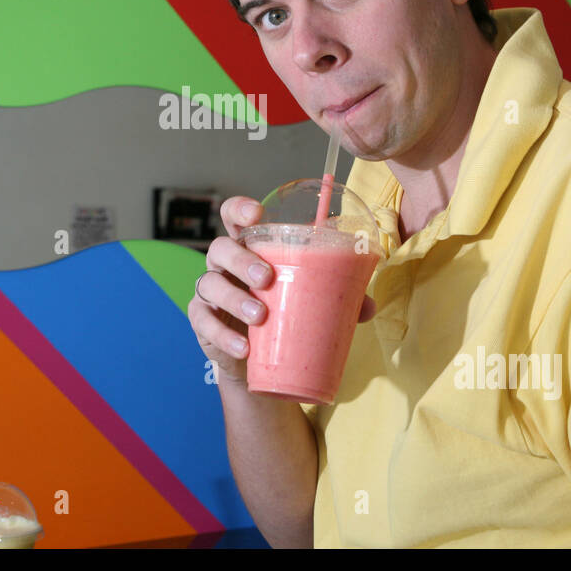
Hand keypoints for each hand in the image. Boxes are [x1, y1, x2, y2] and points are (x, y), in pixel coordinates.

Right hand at [187, 197, 377, 386]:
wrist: (260, 360)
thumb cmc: (283, 313)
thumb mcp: (308, 300)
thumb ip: (336, 297)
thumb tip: (367, 305)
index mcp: (250, 248)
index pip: (233, 217)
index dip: (239, 209)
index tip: (257, 214)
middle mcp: (225, 265)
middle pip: (220, 248)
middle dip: (241, 260)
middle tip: (266, 278)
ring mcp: (211, 292)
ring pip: (210, 284)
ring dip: (234, 298)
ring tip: (260, 316)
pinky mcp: (202, 323)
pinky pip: (203, 322)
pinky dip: (223, 335)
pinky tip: (243, 347)